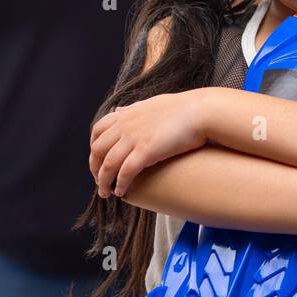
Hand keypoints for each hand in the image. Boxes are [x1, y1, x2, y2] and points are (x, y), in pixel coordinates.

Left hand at [89, 90, 209, 197]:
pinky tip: (122, 192)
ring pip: (108, 164)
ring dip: (103, 181)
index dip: (94, 148)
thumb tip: (121, 110)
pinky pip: (125, 172)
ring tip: (107, 193)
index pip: (97, 131)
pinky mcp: (146, 151)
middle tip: (100, 180)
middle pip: (98, 149)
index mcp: (127, 114)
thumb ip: (134, 109)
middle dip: (94, 167)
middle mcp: (126, 125)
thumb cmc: (184, 108)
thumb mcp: (153, 103)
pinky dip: (120, 184)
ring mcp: (134, 138)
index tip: (98, 160)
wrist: (202, 111)